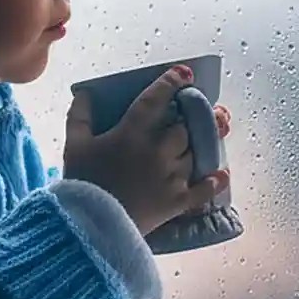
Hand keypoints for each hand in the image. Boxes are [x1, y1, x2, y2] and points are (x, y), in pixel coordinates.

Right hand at [64, 66, 230, 235]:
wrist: (91, 226)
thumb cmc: (81, 182)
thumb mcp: (74, 146)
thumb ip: (80, 116)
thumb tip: (85, 94)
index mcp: (132, 133)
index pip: (155, 99)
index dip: (171, 82)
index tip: (185, 73)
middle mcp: (157, 150)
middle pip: (185, 126)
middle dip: (196, 114)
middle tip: (206, 106)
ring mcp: (170, 176)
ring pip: (196, 152)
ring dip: (208, 139)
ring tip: (220, 126)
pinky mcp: (177, 201)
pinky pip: (202, 190)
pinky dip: (214, 182)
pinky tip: (223, 173)